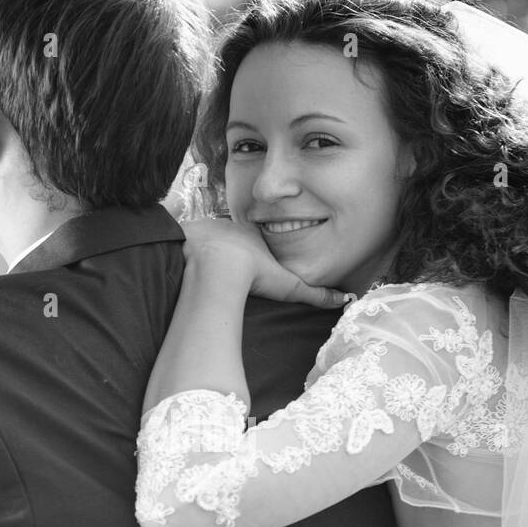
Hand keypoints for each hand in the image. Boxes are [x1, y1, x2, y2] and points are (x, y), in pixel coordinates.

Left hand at [181, 219, 350, 309]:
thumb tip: (345, 300)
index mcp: (252, 234)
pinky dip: (185, 250)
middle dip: (227, 248)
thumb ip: (314, 294)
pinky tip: (183, 263)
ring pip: (206, 238)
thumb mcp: (288, 286)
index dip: (252, 248)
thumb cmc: (254, 274)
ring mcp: (207, 228)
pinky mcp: (186, 235)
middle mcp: (230, 226)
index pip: (254, 237)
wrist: (217, 265)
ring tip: (202, 266)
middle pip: (230, 236)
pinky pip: (185, 240)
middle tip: (223, 265)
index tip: (249, 261)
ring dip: (205, 250)